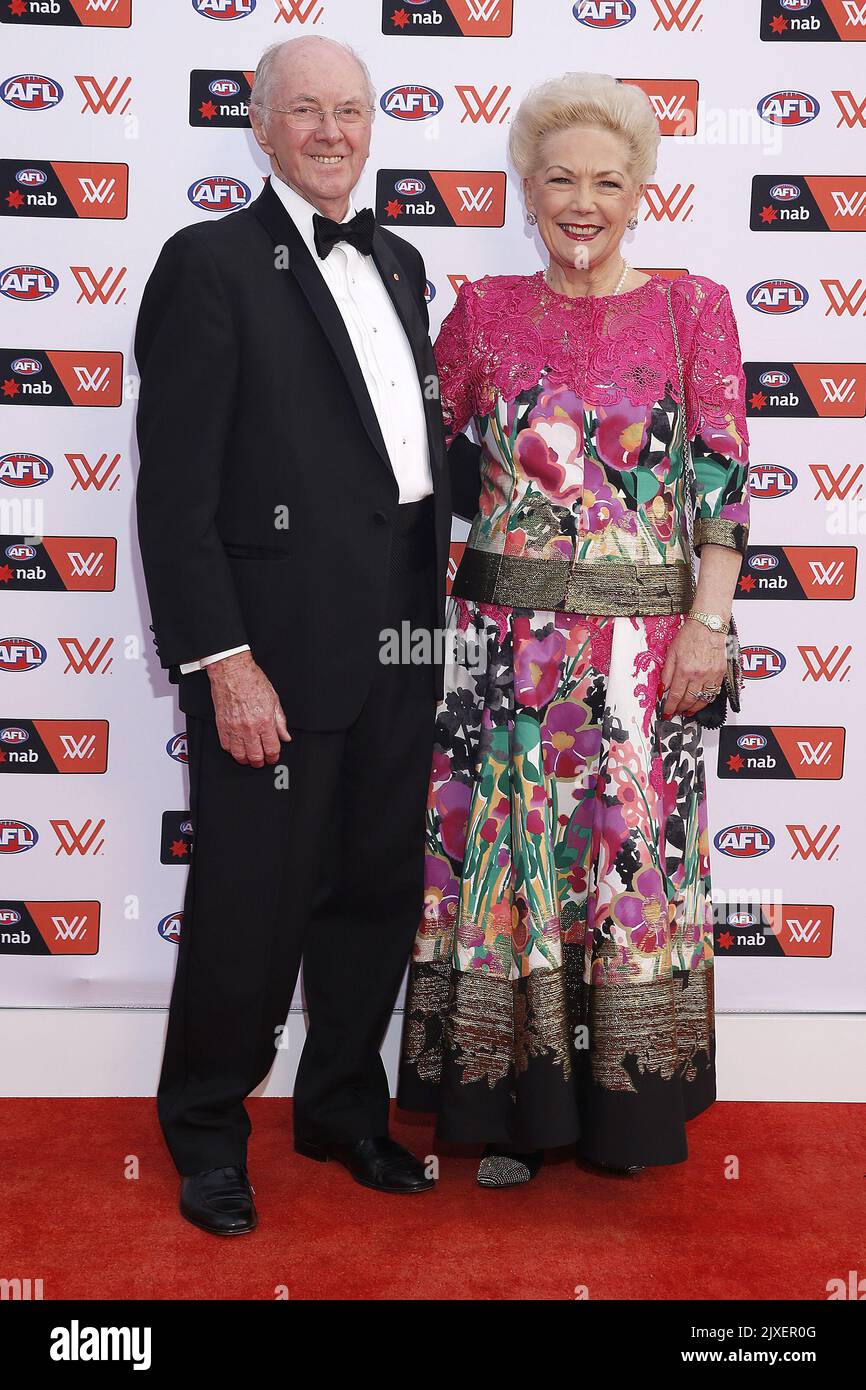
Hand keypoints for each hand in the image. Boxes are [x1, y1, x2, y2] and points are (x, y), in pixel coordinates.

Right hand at [206, 650, 290, 765]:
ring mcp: (234, 727)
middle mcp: (249, 727)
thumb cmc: (252, 681)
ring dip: (245, 759)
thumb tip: (285, 735)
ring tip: (249, 758)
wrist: (232, 672)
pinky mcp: (221, 725)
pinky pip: (226, 746)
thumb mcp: (274, 699)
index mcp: (265, 720)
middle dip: (260, 762)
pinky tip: (237, 748)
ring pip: (239, 754)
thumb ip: (280, 721)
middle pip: (255, 755)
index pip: (271, 748)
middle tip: (262, 761)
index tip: (273, 757)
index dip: (273, 757)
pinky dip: (232, 750)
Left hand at [659, 619, 726, 717]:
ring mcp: (711, 675)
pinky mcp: (720, 674)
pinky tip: (700, 701)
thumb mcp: (671, 653)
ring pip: (702, 700)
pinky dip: (706, 700)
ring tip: (687, 711)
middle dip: (681, 709)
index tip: (667, 711)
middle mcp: (698, 675)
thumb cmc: (690, 635)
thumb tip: (663, 688)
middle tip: (676, 711)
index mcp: (684, 670)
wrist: (708, 626)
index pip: (675, 695)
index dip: (670, 706)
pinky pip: (713, 693)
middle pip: (688, 700)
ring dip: (694, 708)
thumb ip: (667, 673)